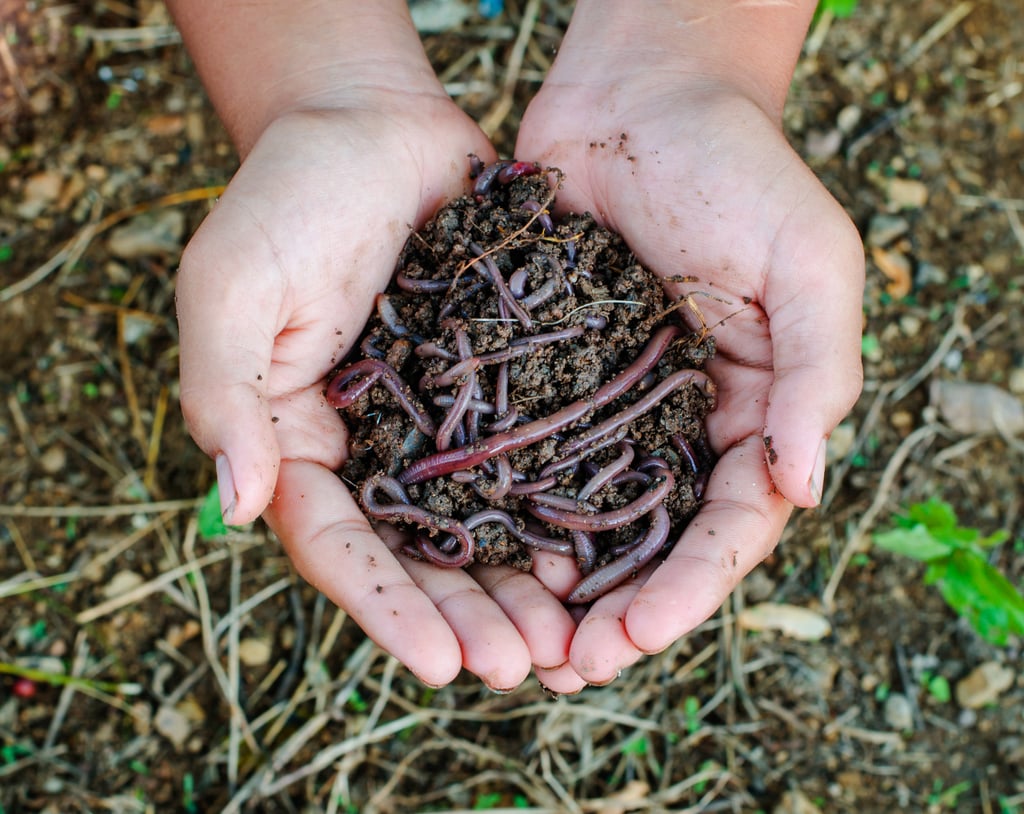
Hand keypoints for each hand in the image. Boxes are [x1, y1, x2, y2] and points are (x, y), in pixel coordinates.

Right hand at [176, 99, 581, 690]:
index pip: (340, 546)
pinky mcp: (497, 388)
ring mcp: (441, 424)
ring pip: (481, 525)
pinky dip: (557, 508)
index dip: (389, 611)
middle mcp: (374, 449)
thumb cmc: (287, 201)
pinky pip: (528, 458)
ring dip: (519, 586)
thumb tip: (235, 508)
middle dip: (468, 616)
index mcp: (299, 442)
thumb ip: (224, 398)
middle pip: (419, 555)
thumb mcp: (231, 290)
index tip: (441, 666)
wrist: (371, 127)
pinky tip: (596, 549)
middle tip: (523, 667)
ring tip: (569, 638)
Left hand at [515, 6, 863, 682]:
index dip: (690, 588)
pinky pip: (528, 456)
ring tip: (522, 644)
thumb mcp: (807, 262)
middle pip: (654, 541)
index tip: (639, 637)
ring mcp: (608, 406)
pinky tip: (477, 555)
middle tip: (570, 670)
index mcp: (752, 410)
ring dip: (557, 585)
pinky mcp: (546, 377)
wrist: (636, 100)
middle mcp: (678, 422)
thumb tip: (805, 490)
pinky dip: (510, 512)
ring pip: (586, 518)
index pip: (730, 524)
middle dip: (619, 611)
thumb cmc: (736, 169)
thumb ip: (814, 374)